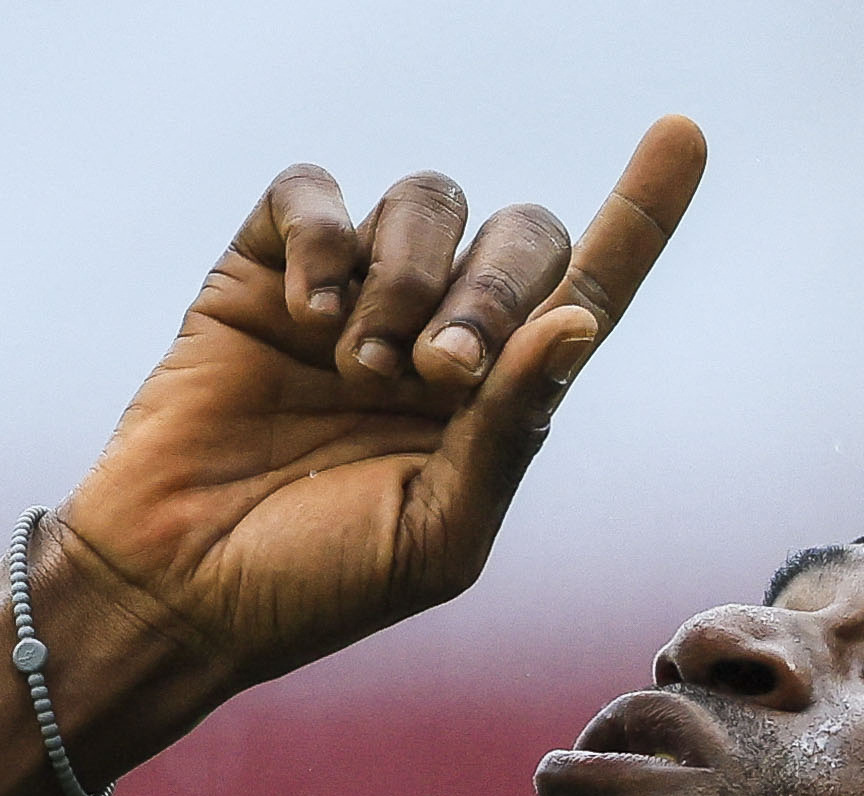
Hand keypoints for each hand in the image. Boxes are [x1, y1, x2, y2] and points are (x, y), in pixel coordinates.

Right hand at [51, 117, 706, 695]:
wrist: (178, 592)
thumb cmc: (314, 586)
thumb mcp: (438, 535)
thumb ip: (512, 431)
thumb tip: (580, 324)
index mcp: (495, 402)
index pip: (587, 289)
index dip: (641, 213)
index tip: (686, 136)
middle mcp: (434, 333)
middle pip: (518, 235)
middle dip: (494, 290)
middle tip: (436, 374)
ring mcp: (351, 295)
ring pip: (426, 201)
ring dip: (405, 277)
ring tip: (358, 366)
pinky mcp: (263, 273)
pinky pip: (313, 193)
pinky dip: (322, 237)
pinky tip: (305, 315)